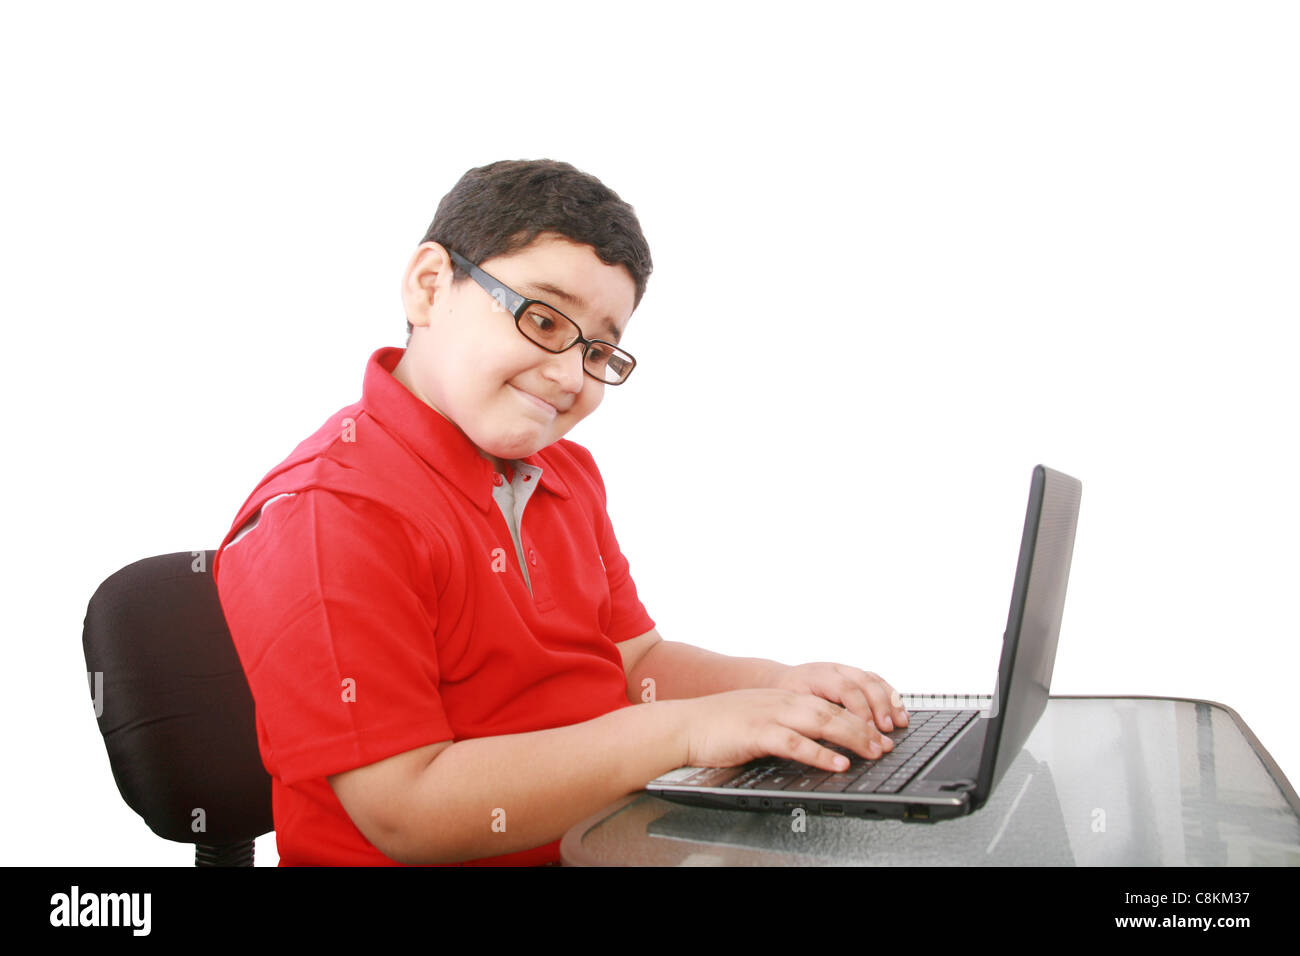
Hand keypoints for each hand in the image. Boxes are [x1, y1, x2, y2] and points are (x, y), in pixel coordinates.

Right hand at [674, 689, 892, 770]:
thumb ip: (787, 725)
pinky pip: (795, 743)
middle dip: (865, 726)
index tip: (881, 731)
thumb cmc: (720, 727)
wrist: (685, 725)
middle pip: (833, 709)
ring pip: (821, 721)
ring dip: (852, 736)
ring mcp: (770, 715)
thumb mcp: (760, 719)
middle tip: (887, 744)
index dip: (859, 715)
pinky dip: (819, 754)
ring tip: (874, 751)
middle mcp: (782, 702)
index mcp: (784, 698)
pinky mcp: (757, 732)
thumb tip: (818, 741)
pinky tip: (837, 764)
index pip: (831, 702)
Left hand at [767, 662, 908, 733]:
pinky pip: (876, 681)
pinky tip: (898, 712)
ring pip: (873, 680)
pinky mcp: (852, 674)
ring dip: (890, 702)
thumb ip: (812, 722)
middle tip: (887, 732)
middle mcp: (833, 669)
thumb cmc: (782, 698)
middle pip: (864, 683)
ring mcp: (844, 669)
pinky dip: (890, 696)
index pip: (845, 690)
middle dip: (880, 708)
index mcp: (817, 676)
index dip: (860, 711)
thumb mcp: (791, 711)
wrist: (777, 680)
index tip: (869, 733)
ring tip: (900, 724)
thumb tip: (833, 745)